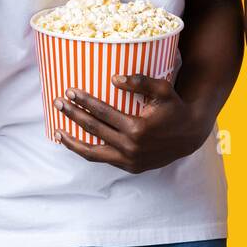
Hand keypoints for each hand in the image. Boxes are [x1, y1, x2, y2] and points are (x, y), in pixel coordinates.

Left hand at [53, 74, 208, 172]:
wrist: (190, 135)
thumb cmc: (175, 108)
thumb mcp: (162, 90)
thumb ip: (140, 82)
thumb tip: (113, 79)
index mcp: (137, 128)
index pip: (102, 113)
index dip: (84, 101)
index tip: (70, 91)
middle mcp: (131, 147)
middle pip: (93, 129)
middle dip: (73, 115)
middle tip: (58, 103)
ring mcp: (129, 160)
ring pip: (92, 153)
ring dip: (72, 141)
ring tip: (57, 131)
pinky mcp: (130, 167)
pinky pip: (103, 159)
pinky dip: (87, 151)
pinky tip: (75, 142)